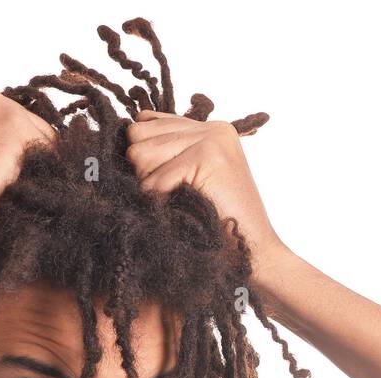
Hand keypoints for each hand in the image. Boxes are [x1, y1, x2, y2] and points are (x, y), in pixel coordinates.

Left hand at [125, 109, 287, 277]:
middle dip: (143, 170)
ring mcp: (213, 138)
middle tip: (171, 194)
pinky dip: (159, 199)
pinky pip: (156, 177)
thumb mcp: (187, 182)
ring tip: (178, 201)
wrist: (252, 252)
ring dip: (150, 185)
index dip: (143, 157)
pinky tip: (181, 209)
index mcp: (208, 129)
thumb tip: (128, 137)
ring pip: (142, 153)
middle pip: (138, 134)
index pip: (146, 122)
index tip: (163, 183)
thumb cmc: (215, 227)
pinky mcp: (210, 155)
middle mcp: (212, 127)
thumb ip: (165, 156)